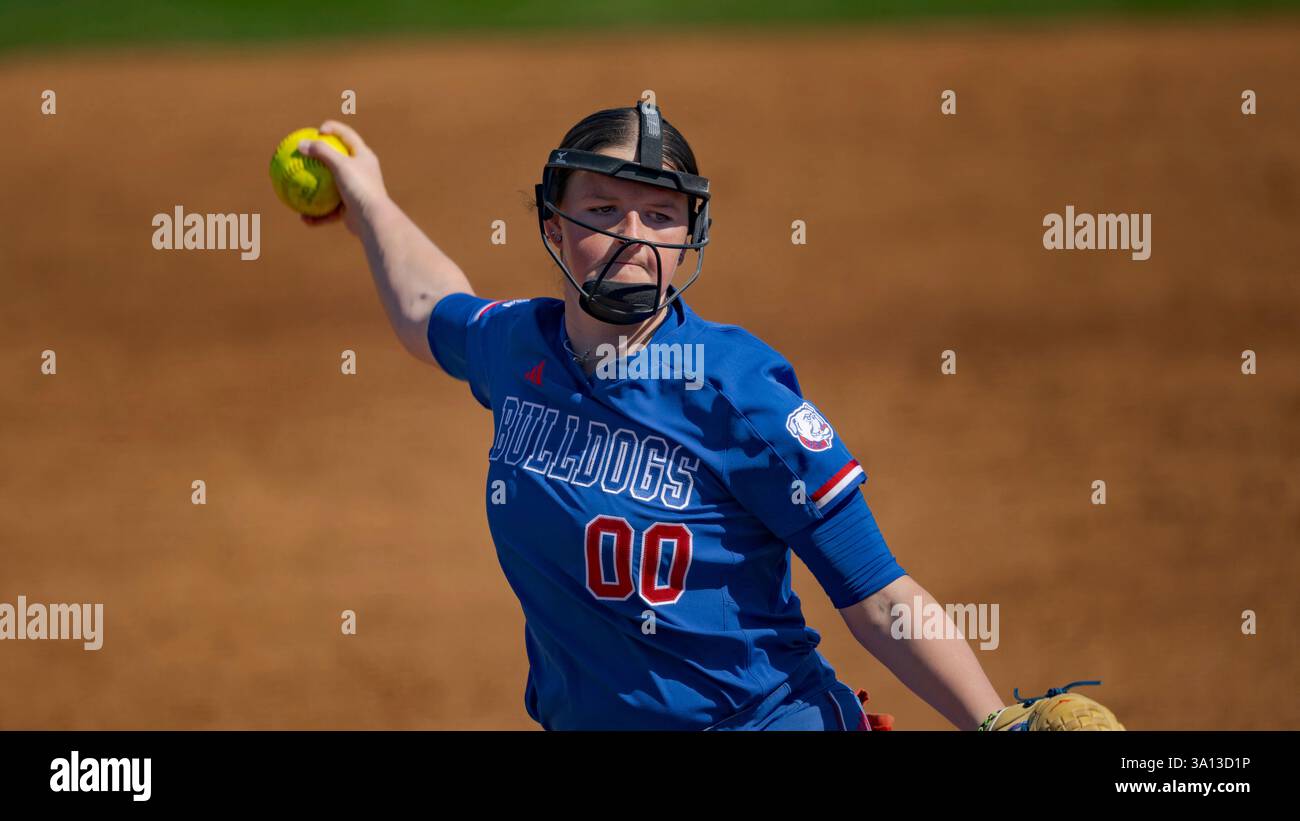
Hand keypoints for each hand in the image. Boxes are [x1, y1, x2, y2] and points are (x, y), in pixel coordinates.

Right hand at [297, 120, 388, 235]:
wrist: (373, 219)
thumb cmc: (360, 187)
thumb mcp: (341, 164)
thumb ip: (322, 151)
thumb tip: (300, 144)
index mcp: (364, 157)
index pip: (348, 135)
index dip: (333, 129)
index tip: (317, 130)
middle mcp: (360, 173)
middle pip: (337, 160)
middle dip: (319, 158)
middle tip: (302, 154)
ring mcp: (354, 191)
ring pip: (329, 188)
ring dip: (313, 189)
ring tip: (295, 186)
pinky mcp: (349, 209)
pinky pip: (328, 211)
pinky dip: (316, 215)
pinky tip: (302, 218)